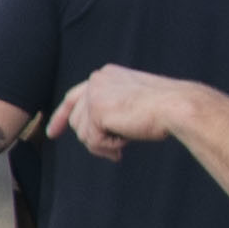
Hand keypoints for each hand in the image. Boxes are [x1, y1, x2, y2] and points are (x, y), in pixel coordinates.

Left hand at [47, 65, 200, 155]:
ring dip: (104, 144)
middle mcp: (96, 80)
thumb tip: (90, 133)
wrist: (176, 107)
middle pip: (77, 121)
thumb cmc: (163, 109)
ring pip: (83, 134)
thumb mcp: (131, 104)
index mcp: (105, 75)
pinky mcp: (96, 110)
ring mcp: (95, 94)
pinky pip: (93, 141)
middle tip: (117, 152)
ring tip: (127, 140)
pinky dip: (110, 146)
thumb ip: (109, 110)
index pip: (73, 97)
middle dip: (94, 139)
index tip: (52, 133)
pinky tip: (127, 138)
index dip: (61, 117)